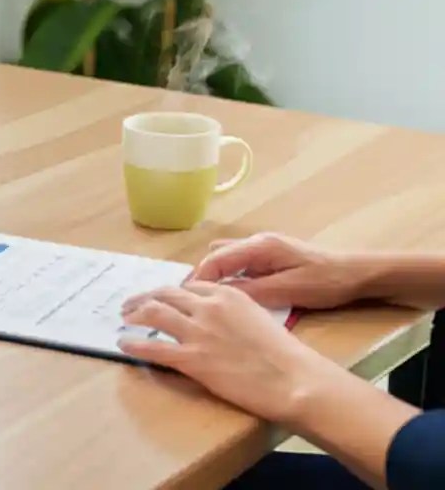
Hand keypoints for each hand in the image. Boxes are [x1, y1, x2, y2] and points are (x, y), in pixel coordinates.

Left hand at [118, 282, 336, 423]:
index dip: (168, 292)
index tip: (159, 297)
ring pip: (154, 314)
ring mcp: (198, 331)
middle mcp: (208, 306)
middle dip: (144, 298)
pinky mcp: (192, 358)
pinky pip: (152, 348)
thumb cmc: (283, 353)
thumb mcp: (257, 317)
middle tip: (130, 305)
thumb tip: (216, 316)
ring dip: (134, 315)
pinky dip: (134, 344)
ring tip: (124, 319)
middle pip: (165, 294)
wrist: (293, 379)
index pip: (187, 286)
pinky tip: (123, 344)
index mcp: (226, 294)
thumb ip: (232, 311)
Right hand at [187, 233, 369, 309]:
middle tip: (192, 301)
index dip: (197, 279)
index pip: (215, 259)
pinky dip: (229, 276)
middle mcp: (257, 242)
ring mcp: (264, 248)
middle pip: (217, 256)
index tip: (185, 299)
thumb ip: (252, 290)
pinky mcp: (271, 257)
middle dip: (202, 277)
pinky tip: (231, 295)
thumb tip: (218, 294)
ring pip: (227, 259)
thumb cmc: (326, 282)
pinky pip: (240, 264)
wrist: (358, 274)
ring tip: (207, 300)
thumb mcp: (287, 290)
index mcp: (259, 247)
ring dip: (215, 277)